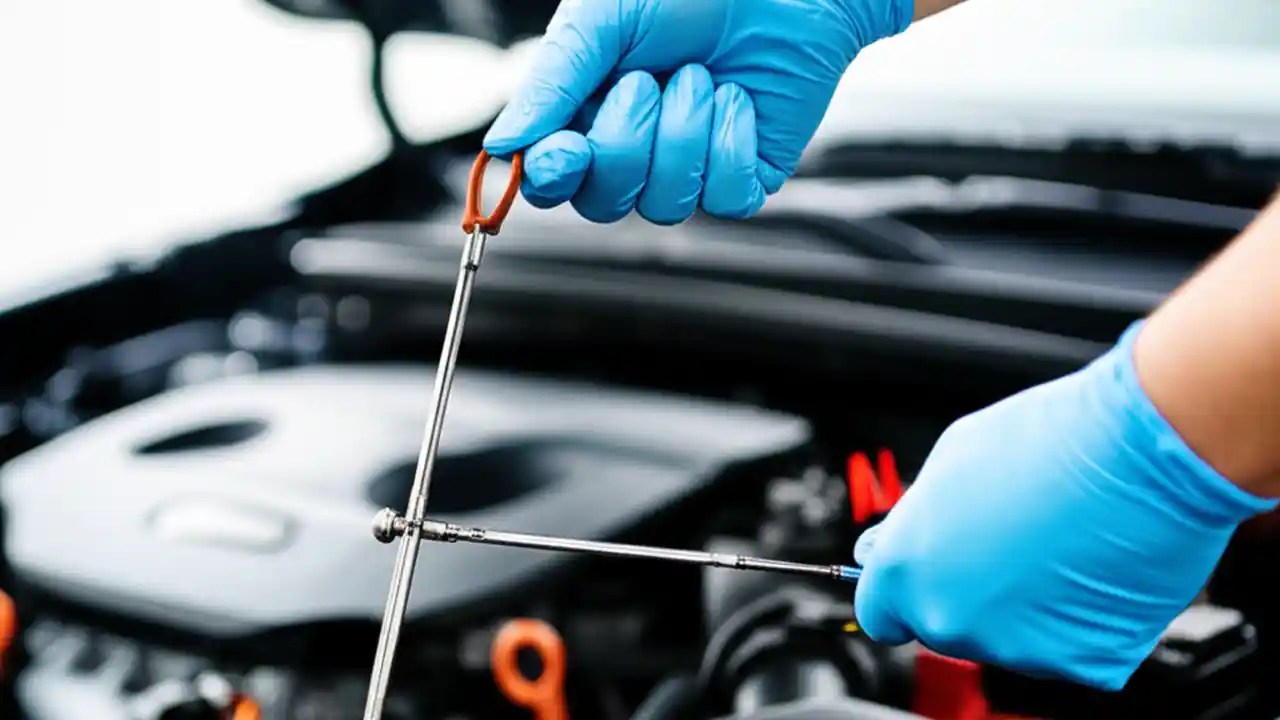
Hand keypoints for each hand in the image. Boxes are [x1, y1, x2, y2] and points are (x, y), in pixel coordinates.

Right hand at [483, 0, 912, 224]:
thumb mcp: (601, 22)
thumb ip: (552, 84)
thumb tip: (504, 144)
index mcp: (584, 117)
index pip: (550, 181)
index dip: (552, 177)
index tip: (565, 151)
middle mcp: (632, 154)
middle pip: (602, 203)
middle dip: (626, 140)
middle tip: (646, 80)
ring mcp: (687, 171)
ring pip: (663, 204)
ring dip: (682, 132)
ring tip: (699, 77)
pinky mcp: (743, 176)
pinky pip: (724, 198)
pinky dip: (730, 143)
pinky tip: (736, 100)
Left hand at [852, 322, 1276, 690]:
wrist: (1142, 451)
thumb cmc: (1047, 441)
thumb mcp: (950, 462)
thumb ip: (913, 522)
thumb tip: (885, 547)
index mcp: (906, 572)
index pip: (880, 613)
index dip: (902, 592)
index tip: (924, 574)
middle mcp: (951, 620)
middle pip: (944, 625)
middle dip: (966, 591)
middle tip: (1008, 541)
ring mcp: (1016, 649)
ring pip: (1007, 638)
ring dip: (1022, 604)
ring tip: (1056, 543)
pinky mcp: (1083, 664)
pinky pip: (1068, 649)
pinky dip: (1078, 619)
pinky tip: (1090, 568)